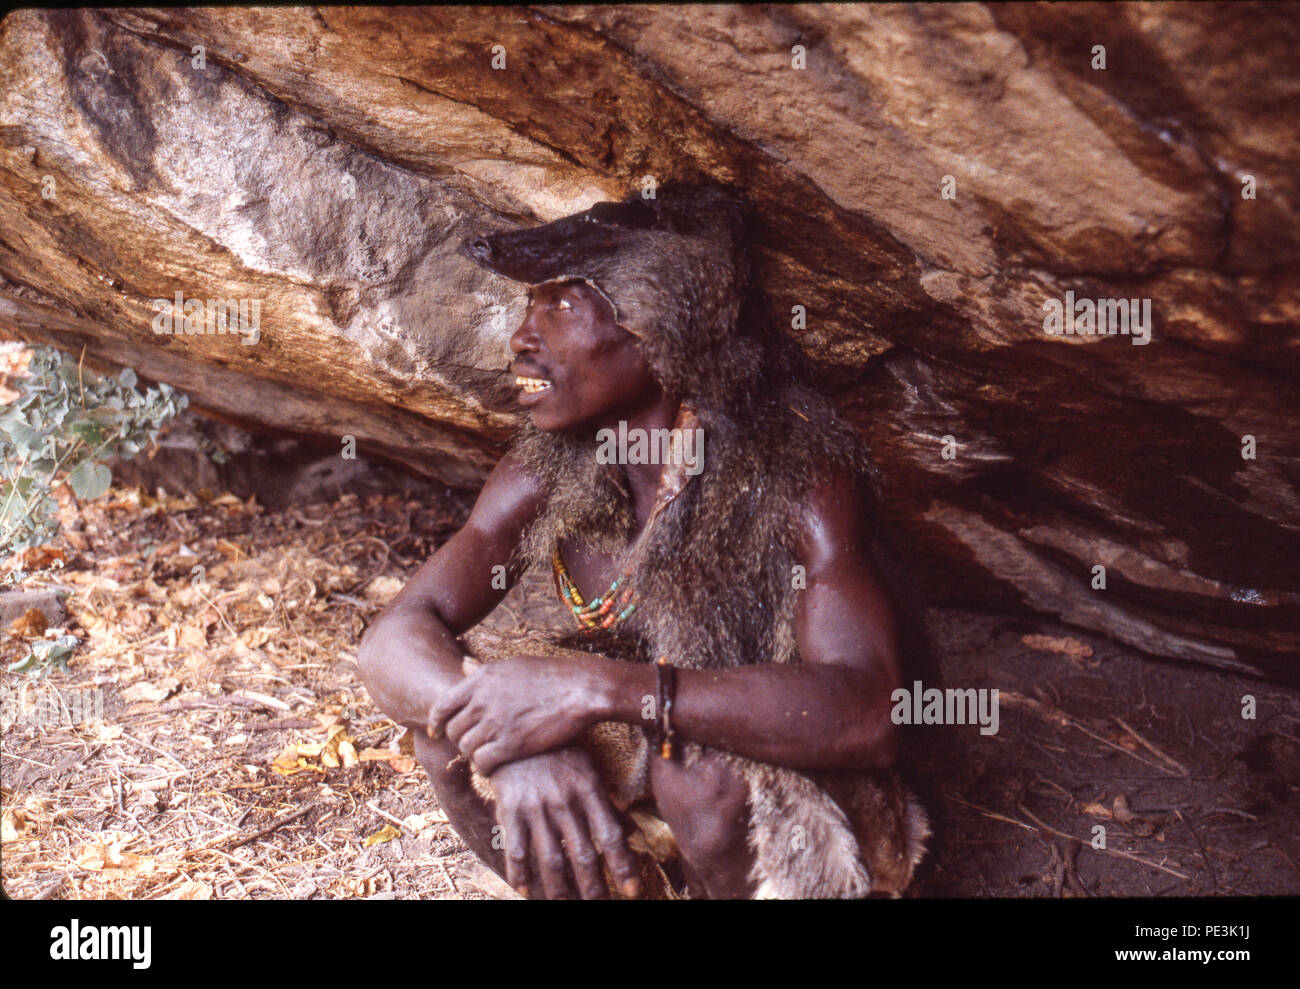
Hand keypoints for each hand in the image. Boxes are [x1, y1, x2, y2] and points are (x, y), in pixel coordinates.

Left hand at [428, 655, 605, 774]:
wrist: (580, 689)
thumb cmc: (549, 676)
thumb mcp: (511, 665)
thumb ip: (483, 671)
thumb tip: (463, 663)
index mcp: (480, 679)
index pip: (442, 706)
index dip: (435, 723)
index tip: (436, 732)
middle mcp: (482, 700)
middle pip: (453, 730)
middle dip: (460, 740)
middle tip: (473, 745)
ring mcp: (496, 723)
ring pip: (466, 748)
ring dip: (474, 755)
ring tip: (487, 755)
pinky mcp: (511, 744)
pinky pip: (483, 762)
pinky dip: (485, 768)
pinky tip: (494, 766)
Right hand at [490, 747, 641, 899]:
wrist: (516, 728)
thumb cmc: (559, 751)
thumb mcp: (588, 769)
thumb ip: (604, 803)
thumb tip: (629, 832)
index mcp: (589, 789)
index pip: (610, 835)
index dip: (623, 866)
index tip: (632, 891)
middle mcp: (565, 801)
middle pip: (582, 855)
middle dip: (593, 887)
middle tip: (600, 904)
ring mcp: (536, 806)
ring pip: (551, 859)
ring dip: (560, 889)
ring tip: (566, 904)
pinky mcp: (510, 809)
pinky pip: (516, 849)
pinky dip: (521, 874)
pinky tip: (526, 892)